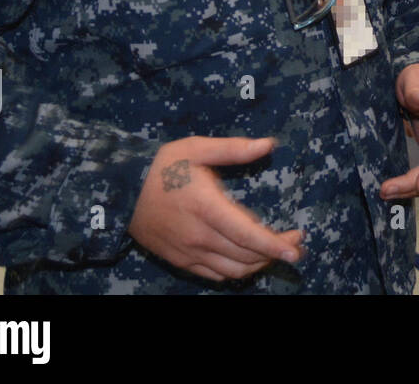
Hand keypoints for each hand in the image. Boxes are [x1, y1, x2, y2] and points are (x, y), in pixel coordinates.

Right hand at [128, 136, 302, 282]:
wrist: (122, 192)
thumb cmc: (163, 167)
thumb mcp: (197, 148)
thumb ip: (234, 148)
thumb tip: (268, 144)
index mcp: (206, 207)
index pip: (247, 234)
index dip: (274, 245)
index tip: (296, 248)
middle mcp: (199, 236)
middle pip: (246, 255)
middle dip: (276, 252)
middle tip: (296, 242)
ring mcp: (189, 253)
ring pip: (234, 269)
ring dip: (259, 263)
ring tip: (276, 250)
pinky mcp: (182, 261)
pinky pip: (216, 274)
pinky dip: (238, 270)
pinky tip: (249, 257)